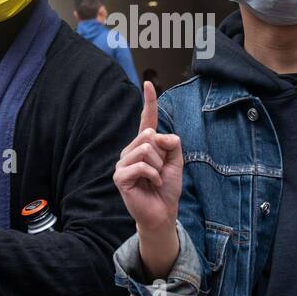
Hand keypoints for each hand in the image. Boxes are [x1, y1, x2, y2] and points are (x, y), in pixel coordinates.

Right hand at [114, 81, 183, 244]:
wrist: (162, 212)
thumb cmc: (167, 188)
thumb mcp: (176, 162)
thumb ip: (171, 144)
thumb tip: (157, 135)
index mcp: (144, 145)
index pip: (146, 120)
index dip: (148, 102)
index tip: (148, 83)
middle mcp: (131, 150)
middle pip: (149, 136)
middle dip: (163, 154)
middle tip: (160, 171)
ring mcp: (123, 163)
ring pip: (146, 149)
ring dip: (158, 166)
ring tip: (155, 179)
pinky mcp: (120, 176)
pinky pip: (142, 165)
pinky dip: (153, 175)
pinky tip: (151, 184)